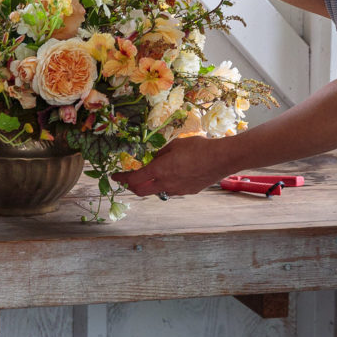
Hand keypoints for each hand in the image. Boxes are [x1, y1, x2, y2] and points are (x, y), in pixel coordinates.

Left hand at [112, 135, 232, 197]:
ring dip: (148, 186)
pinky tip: (171, 176)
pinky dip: (164, 185)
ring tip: (150, 176)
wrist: (221, 159)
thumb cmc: (198, 147)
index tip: (115, 175)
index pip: (133, 179)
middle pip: (140, 191)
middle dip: (131, 186)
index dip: (122, 178)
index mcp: (160, 170)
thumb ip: (161, 153)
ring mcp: (177, 190)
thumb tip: (153, 158)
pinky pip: (170, 191)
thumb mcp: (175, 144)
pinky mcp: (187, 192)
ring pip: (155, 192)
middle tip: (128, 179)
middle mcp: (165, 184)